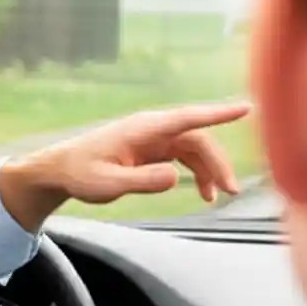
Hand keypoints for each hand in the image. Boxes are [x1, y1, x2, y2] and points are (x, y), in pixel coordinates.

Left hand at [0, 102, 251, 231]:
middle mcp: (152, 129)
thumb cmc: (80, 174)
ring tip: (217, 197)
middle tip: (230, 191)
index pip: (186, 118)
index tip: (245, 108)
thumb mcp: (108, 184)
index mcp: (142, 129)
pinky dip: (197, 172)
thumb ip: (141, 180)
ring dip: (210, 170)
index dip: (217, 113)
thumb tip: (176, 177)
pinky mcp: (152, 149)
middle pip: (197, 139)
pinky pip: (184, 156)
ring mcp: (153, 138)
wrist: (61, 170)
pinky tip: (203, 192)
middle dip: (217, 163)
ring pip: (194, 148)